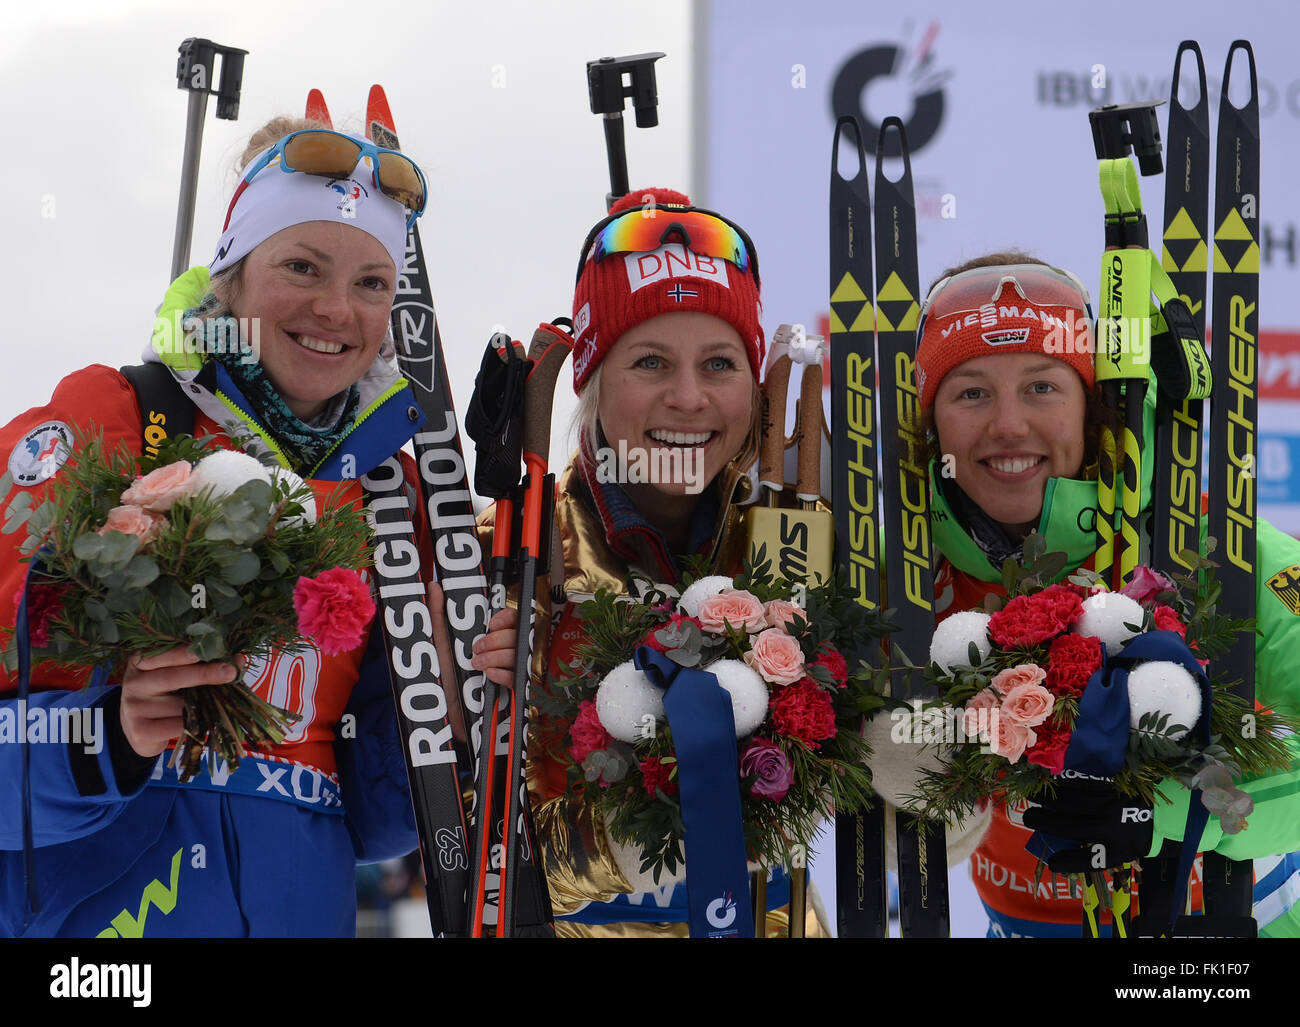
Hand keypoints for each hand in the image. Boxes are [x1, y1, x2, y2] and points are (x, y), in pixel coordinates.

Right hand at [120, 647, 239, 757]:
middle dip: (204, 674)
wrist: (139, 731)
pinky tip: (205, 721)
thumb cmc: (163, 696)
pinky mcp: (140, 730)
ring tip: (222, 701)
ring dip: (204, 704)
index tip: (212, 648)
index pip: (163, 654)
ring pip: (178, 705)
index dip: (188, 652)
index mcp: (140, 663)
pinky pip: (177, 725)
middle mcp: (133, 683)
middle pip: (172, 677)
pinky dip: (195, 723)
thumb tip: (238, 659)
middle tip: (230, 672)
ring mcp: (134, 707)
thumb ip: (198, 666)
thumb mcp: (173, 676)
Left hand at [426, 582, 518, 744]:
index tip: (491, 623)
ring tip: (477, 665)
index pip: (514, 619)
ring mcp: (510, 672)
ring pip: (519, 655)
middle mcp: (504, 652)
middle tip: (476, 648)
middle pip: (519, 635)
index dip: (506, 618)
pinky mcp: (512, 694)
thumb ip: (437, 615)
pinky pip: (519, 679)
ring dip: (497, 657)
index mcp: (491, 638)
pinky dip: (503, 674)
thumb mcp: (437, 645)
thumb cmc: (441, 681)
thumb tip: (434, 585)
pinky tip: (489, 677)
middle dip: (497, 640)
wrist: (440, 719)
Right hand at [1021, 776, 1152, 872]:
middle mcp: (1114, 829)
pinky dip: (1066, 785)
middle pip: (1072, 827)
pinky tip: (1052, 784)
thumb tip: (1058, 853)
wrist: (1167, 812)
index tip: (1051, 862)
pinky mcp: (1114, 787)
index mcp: (1118, 849)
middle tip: (1027, 817)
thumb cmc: (1137, 836)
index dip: (1068, 863)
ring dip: (1050, 799)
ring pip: (1074, 802)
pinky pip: (1085, 785)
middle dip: (1045, 822)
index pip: (1088, 860)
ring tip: (1033, 796)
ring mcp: (1113, 806)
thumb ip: (1095, 850)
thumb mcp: (1123, 851)